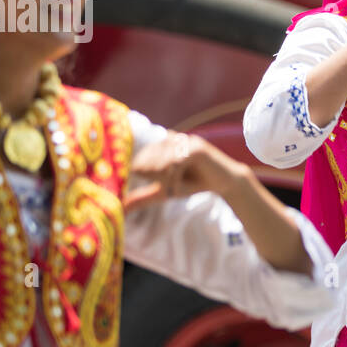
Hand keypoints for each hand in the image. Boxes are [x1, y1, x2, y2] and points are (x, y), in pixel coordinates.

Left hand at [124, 132, 241, 210]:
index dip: (143, 175)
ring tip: (176, 190)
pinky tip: (180, 188)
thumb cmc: (193, 183)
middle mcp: (171, 138)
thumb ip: (143, 196)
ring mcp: (184, 141)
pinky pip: (177, 163)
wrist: (224, 182)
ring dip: (167, 181)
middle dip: (156, 180)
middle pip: (149, 160)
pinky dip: (176, 178)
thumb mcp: (164, 190)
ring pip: (162, 163)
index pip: (140, 158)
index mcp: (161, 144)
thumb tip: (122, 208)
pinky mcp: (197, 147)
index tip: (157, 189)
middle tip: (169, 191)